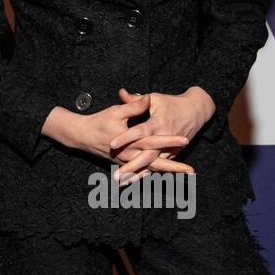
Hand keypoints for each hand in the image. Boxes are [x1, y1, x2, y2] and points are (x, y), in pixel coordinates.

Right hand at [41, 93, 192, 181]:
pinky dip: (155, 174)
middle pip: (156, 162)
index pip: (154, 141)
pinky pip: (142, 172)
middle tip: (191, 170)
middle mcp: (131, 154)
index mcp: (131, 141)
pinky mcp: (125, 163)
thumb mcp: (116, 111)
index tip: (186, 140)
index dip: (170, 140)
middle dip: (174, 166)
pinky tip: (167, 176)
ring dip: (168, 172)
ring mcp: (128, 161)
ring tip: (185, 174)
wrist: (82, 136)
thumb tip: (147, 98)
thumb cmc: (99, 122)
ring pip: (151, 170)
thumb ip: (134, 106)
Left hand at [108, 86, 213, 180]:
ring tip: (121, 183)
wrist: (195, 111)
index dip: (126, 137)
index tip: (112, 143)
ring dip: (137, 175)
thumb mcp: (155, 98)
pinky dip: (146, 174)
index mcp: (158, 123)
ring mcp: (170, 149)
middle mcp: (164, 138)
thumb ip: (136, 100)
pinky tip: (132, 182)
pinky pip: (158, 167)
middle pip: (146, 155)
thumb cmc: (172, 103)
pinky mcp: (173, 154)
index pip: (140, 131)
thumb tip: (120, 92)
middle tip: (116, 176)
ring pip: (152, 165)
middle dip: (131, 166)